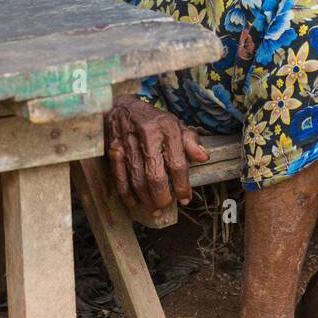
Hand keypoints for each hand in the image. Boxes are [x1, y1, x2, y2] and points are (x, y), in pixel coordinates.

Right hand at [104, 95, 209, 212]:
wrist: (120, 107)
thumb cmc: (152, 120)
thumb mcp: (175, 124)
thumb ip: (190, 141)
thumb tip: (204, 157)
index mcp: (167, 129)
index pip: (177, 163)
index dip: (183, 185)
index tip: (186, 198)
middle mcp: (147, 137)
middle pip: (155, 176)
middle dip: (162, 197)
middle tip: (167, 205)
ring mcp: (128, 145)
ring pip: (137, 180)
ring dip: (146, 200)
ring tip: (154, 210)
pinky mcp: (113, 151)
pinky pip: (120, 178)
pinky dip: (127, 195)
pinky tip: (135, 203)